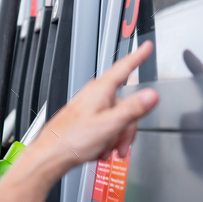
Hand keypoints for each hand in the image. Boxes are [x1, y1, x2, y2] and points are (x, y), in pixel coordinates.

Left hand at [34, 40, 158, 173]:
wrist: (51, 154)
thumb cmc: (72, 139)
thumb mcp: (109, 125)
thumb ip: (132, 109)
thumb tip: (151, 95)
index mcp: (101, 90)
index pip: (124, 68)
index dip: (138, 56)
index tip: (146, 46)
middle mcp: (95, 94)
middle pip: (125, 104)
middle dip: (127, 127)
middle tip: (122, 144)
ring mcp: (90, 106)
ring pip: (116, 117)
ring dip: (116, 137)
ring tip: (107, 149)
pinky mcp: (85, 118)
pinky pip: (106, 125)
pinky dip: (107, 139)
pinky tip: (100, 149)